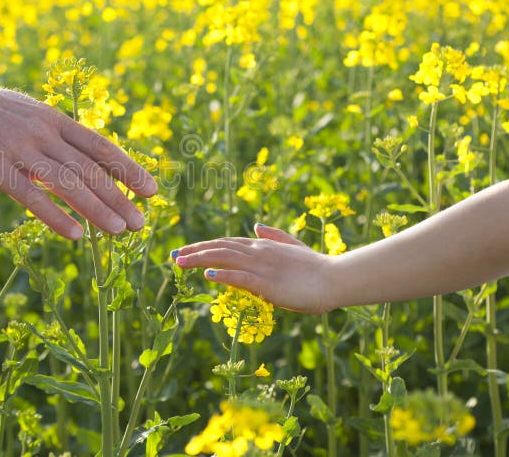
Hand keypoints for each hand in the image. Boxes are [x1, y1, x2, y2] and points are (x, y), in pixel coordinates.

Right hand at [0, 74, 157, 239]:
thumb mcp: (27, 115)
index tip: (151, 190)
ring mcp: (20, 149)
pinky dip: (56, 216)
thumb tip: (79, 167)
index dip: (129, 169)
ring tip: (120, 232)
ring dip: (98, 210)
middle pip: (90, 169)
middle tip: (140, 224)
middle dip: (120, 198)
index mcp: (54, 119)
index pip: (100, 146)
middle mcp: (43, 133)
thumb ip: (53, 139)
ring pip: (68, 184)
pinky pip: (32, 196)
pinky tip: (75, 234)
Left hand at [173, 224, 334, 313]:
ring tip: (179, 262)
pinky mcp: (267, 283)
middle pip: (219, 248)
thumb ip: (274, 236)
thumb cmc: (316, 268)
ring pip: (224, 258)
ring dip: (199, 259)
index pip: (226, 243)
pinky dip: (223, 275)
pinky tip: (208, 275)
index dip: (204, 245)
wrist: (335, 279)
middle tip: (173, 255)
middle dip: (194, 251)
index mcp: (262, 245)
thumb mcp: (292, 248)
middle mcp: (258, 252)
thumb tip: (257, 225)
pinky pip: (241, 277)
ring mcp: (262, 266)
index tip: (185, 250)